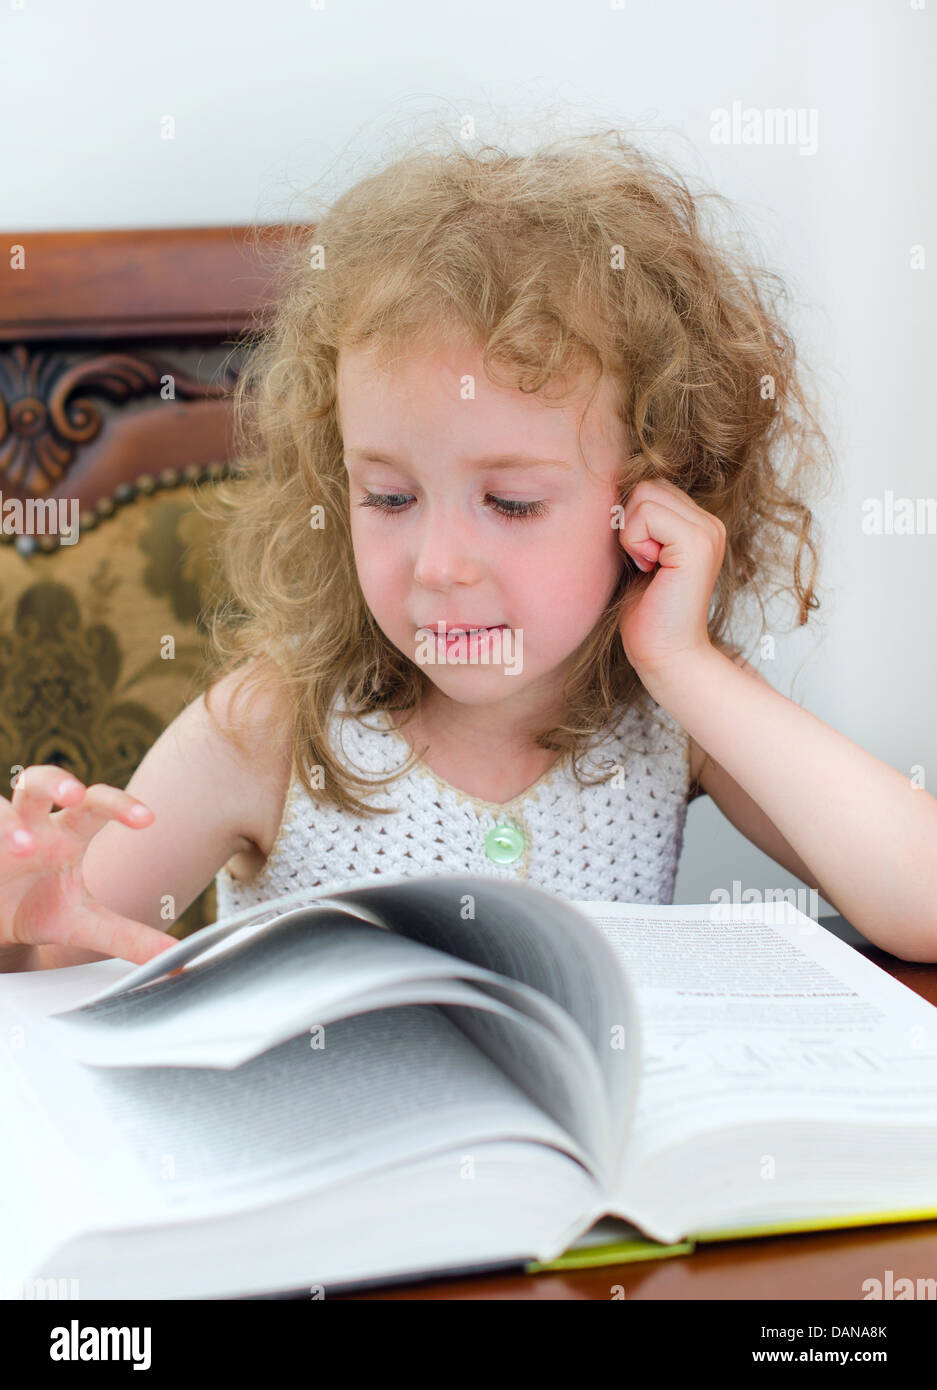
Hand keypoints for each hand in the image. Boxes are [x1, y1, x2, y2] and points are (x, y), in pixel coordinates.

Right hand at [0, 766, 175, 965]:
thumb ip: (129, 938)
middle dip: (54, 782)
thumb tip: (178, 958)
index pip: (95, 805)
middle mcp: (30, 825)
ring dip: (8, 825)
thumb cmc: (37, 909)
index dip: (120, 805)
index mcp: (66, 834)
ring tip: (24, 847)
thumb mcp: (84, 925)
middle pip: (39, 781)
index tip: (148, 820)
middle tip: (74, 793)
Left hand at [615, 478, 725, 682]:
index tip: (640, 558)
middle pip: (647, 485)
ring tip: (646, 566)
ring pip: (645, 494)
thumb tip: (610, 489)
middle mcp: (710, 523)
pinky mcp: (698, 543)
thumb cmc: (647, 614)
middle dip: (630, 522)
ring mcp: (708, 531)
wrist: (665, 654)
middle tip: (642, 562)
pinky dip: (634, 540)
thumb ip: (637, 522)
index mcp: (698, 524)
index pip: (651, 487)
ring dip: (631, 533)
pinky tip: (648, 568)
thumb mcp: (639, 556)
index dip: (631, 519)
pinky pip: (647, 514)